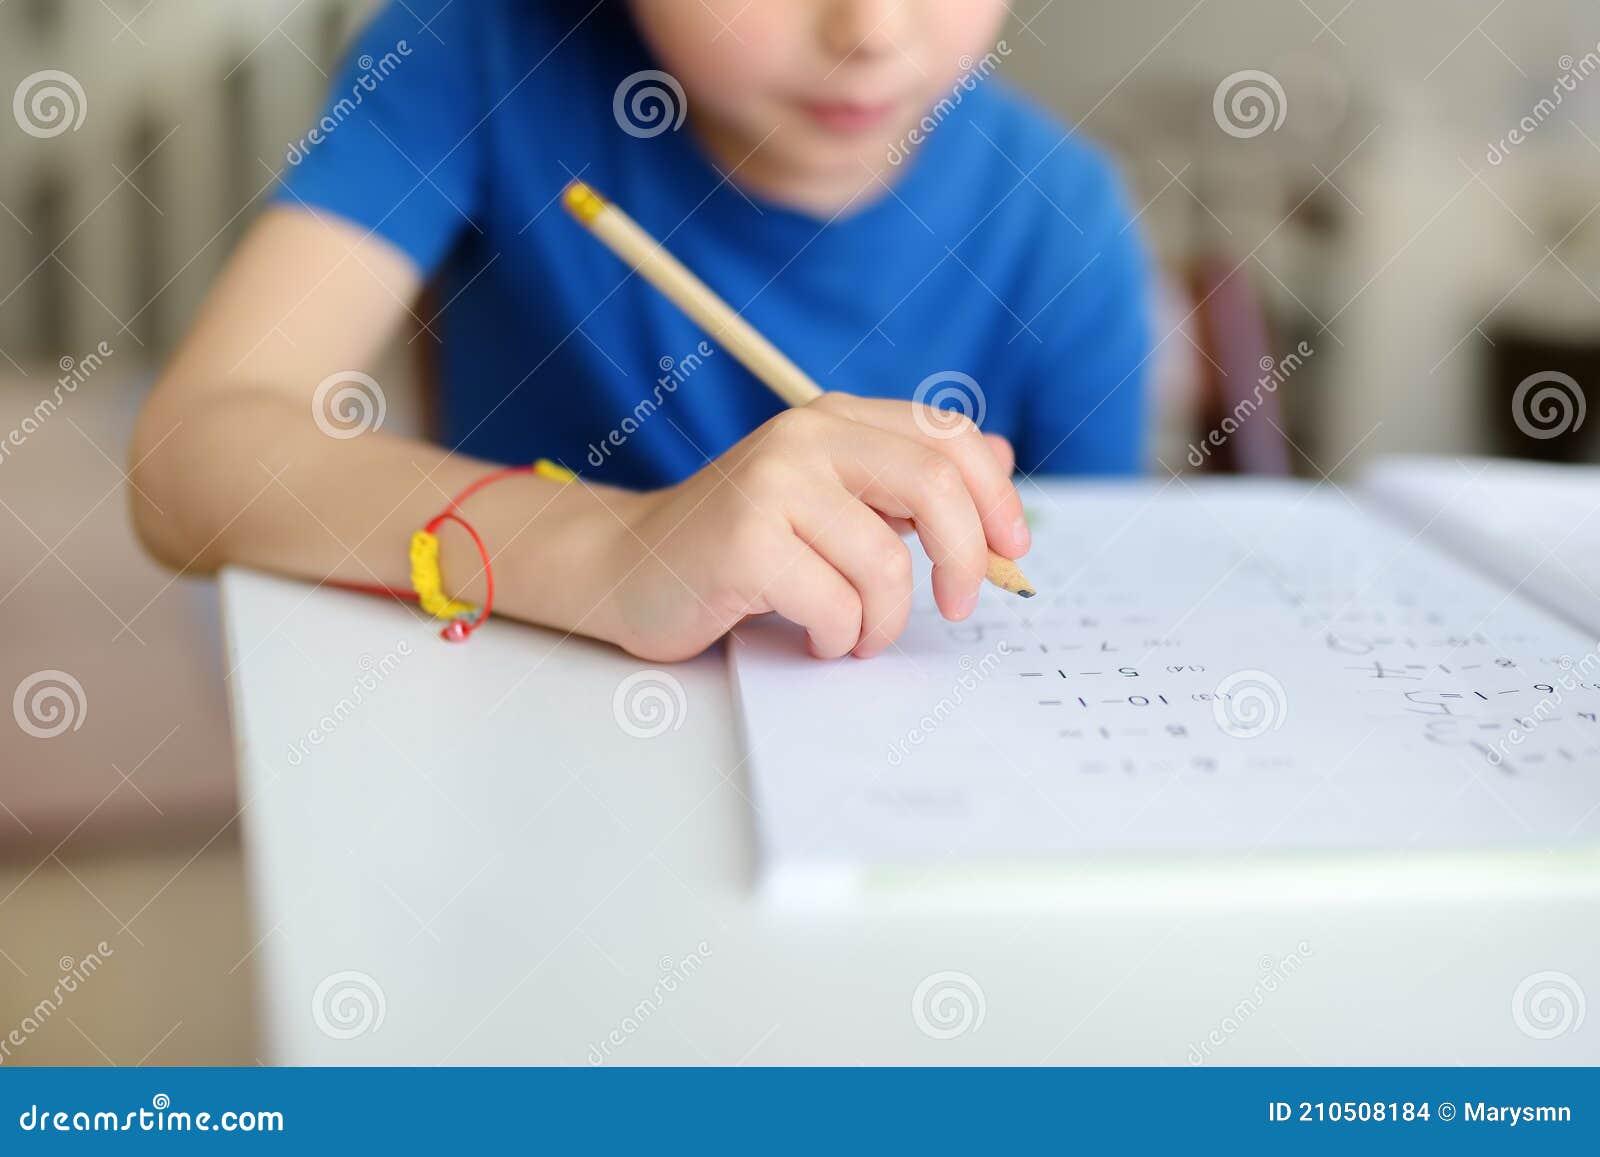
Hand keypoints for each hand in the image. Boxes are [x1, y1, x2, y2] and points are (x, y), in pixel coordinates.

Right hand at [598, 392, 1029, 661]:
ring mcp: (771, 484)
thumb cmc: (743, 543)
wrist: (629, 566)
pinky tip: (814, 637)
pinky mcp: (744, 541)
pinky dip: (839, 638)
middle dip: (965, 558)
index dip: (996, 496)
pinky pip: (835, 605)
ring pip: (885, 563)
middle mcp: (806, 436)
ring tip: (857, 635)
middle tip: (959, 607)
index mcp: (836, 419)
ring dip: (884, 621)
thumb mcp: (833, 500)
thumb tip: (1002, 459)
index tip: (1010, 552)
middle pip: (934, 485)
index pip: (949, 437)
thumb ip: (908, 481)